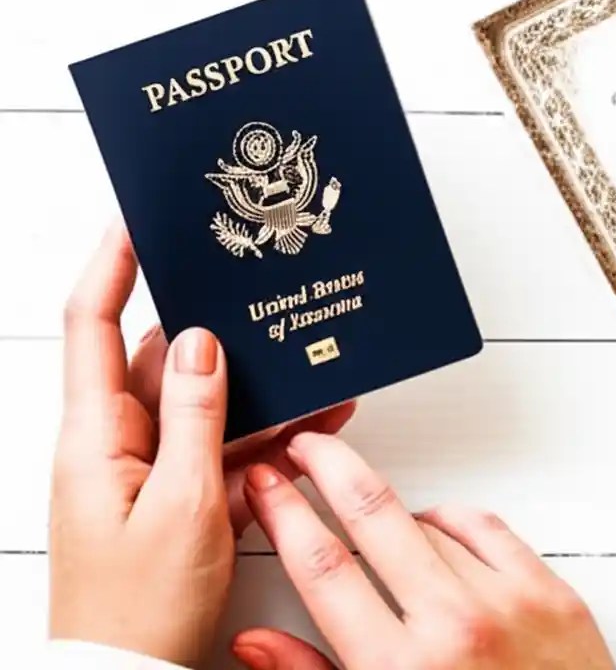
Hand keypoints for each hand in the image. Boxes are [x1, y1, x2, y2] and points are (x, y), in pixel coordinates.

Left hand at [48, 224, 356, 666]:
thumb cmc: (139, 610)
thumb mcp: (182, 506)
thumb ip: (194, 418)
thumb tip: (199, 342)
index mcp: (96, 438)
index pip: (91, 326)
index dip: (112, 266)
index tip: (137, 218)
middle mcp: (115, 446)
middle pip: (160, 361)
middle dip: (215, 330)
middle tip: (256, 294)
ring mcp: (145, 472)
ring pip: (202, 406)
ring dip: (254, 390)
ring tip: (311, 368)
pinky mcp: (174, 498)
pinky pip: (219, 449)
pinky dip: (261, 436)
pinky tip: (312, 425)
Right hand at [231, 434, 615, 668]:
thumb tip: (255, 644)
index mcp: (400, 668)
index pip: (323, 567)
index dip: (285, 514)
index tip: (267, 484)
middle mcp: (454, 626)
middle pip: (373, 513)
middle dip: (329, 466)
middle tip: (306, 446)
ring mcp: (509, 602)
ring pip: (430, 522)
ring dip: (393, 513)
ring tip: (372, 519)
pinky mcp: (551, 593)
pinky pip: (488, 527)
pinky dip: (453, 521)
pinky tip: (436, 528)